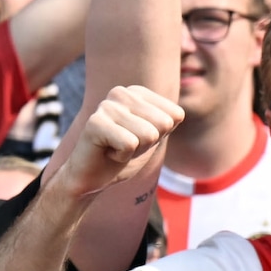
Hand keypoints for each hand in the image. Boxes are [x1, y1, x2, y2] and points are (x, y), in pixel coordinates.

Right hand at [53, 86, 183, 201]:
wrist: (92, 178)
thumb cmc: (123, 155)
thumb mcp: (154, 135)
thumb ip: (167, 120)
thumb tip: (179, 113)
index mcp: (137, 92)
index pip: (176, 115)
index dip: (160, 136)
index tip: (138, 140)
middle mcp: (121, 93)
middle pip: (163, 124)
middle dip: (148, 144)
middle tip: (126, 146)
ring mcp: (107, 105)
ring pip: (149, 134)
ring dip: (135, 151)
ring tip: (116, 149)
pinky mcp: (95, 122)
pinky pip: (130, 144)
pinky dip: (122, 157)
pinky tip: (108, 153)